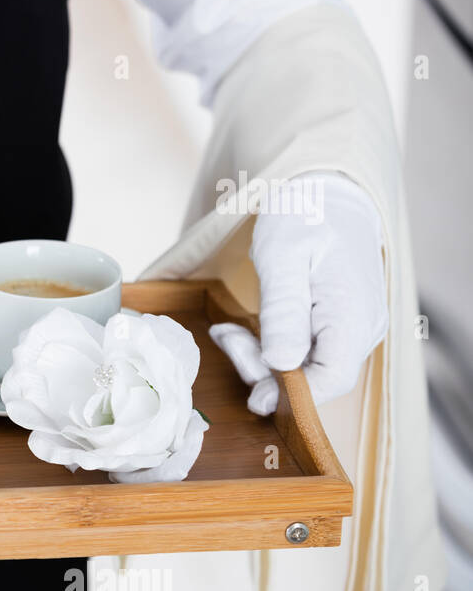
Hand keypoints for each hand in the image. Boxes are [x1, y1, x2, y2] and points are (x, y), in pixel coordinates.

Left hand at [213, 174, 386, 414]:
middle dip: (265, 370)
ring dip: (261, 358)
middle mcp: (363, 327)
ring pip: (306, 367)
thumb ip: (283, 314)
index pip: (332, 379)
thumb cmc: (302, 218)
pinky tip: (242, 331)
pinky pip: (304, 352)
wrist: (325, 194)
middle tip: (226, 340)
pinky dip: (271, 347)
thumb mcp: (281, 259)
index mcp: (354, 314)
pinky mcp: (339, 326)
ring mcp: (354, 328)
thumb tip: (282, 365)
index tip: (254, 396)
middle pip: (315, 377)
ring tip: (227, 332)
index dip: (293, 396)